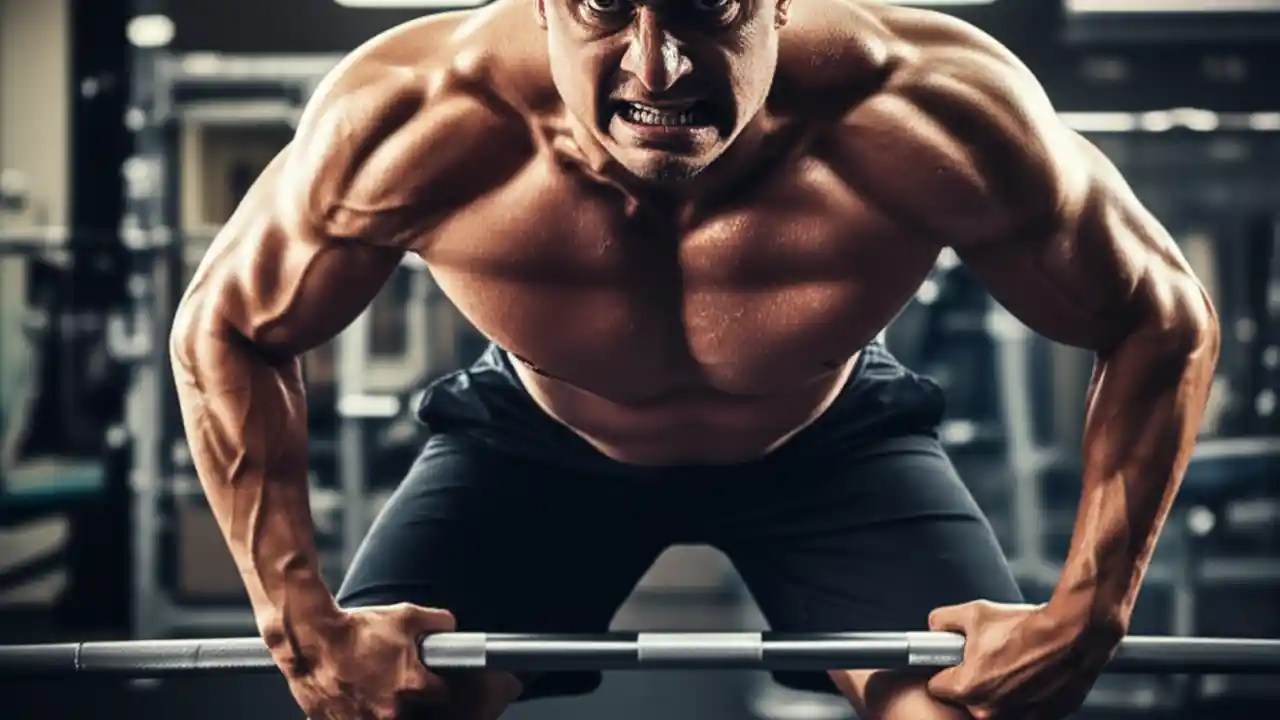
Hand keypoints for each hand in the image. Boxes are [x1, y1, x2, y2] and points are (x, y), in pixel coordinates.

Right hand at [271, 602, 520, 718]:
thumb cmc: (354, 629)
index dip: (436, 685)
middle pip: (411, 713)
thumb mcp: (404, 615)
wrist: (309, 638)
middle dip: (407, 700)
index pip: (441, 694)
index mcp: (409, 684)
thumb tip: (450, 626)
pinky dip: (355, 712)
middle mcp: (388, 709)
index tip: (430, 679)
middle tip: (395, 683)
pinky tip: (353, 696)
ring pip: (383, 719)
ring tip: (372, 689)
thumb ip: (436, 622)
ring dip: (380, 709)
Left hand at [925, 600, 1120, 719]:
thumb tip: (935, 626)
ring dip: (1001, 691)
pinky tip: (1031, 676)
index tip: (952, 662)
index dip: (945, 670)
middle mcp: (991, 711)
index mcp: (968, 689)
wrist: (1073, 636)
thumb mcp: (975, 613)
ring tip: (1013, 666)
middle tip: (988, 660)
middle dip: (975, 681)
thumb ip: (944, 621)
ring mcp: (1018, 718)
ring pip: (996, 706)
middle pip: (968, 699)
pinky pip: (1023, 710)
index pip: (937, 687)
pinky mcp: (1042, 719)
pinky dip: (1025, 697)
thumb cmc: (1028, 628)